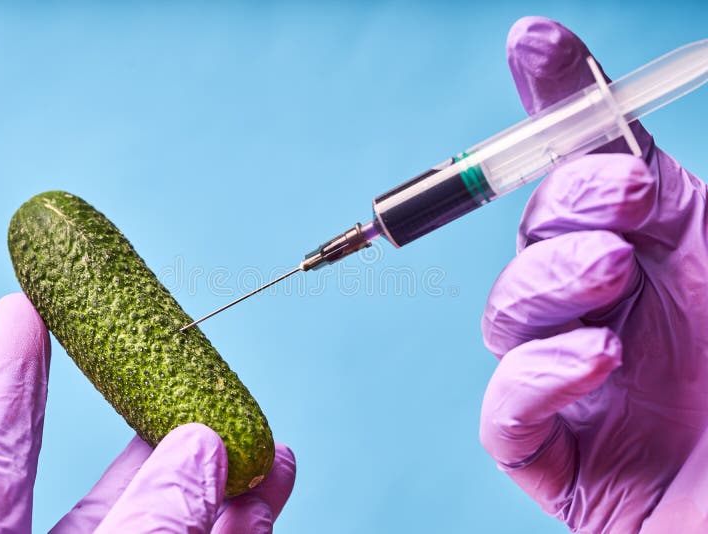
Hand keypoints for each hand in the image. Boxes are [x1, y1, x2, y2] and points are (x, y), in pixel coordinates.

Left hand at [0, 293, 295, 532]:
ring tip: (265, 443)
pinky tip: (267, 493)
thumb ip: (142, 522)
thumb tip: (202, 449)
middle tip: (195, 374)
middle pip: (110, 480)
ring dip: (226, 477)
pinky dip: (242, 524)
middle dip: (162, 424)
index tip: (21, 304)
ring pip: (170, 518)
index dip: (9, 369)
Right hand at [480, 18, 707, 532]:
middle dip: (562, 210)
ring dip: (545, 287)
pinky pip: (507, 415)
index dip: (557, 106)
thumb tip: (636, 130)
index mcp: (669, 258)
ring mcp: (579, 386)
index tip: (535, 43)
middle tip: (624, 209)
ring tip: (611, 279)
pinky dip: (534, 379)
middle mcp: (613, 312)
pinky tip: (596, 365)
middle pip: (534, 239)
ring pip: (506, 319)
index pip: (592, 172)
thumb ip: (676, 195)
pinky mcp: (559, 460)